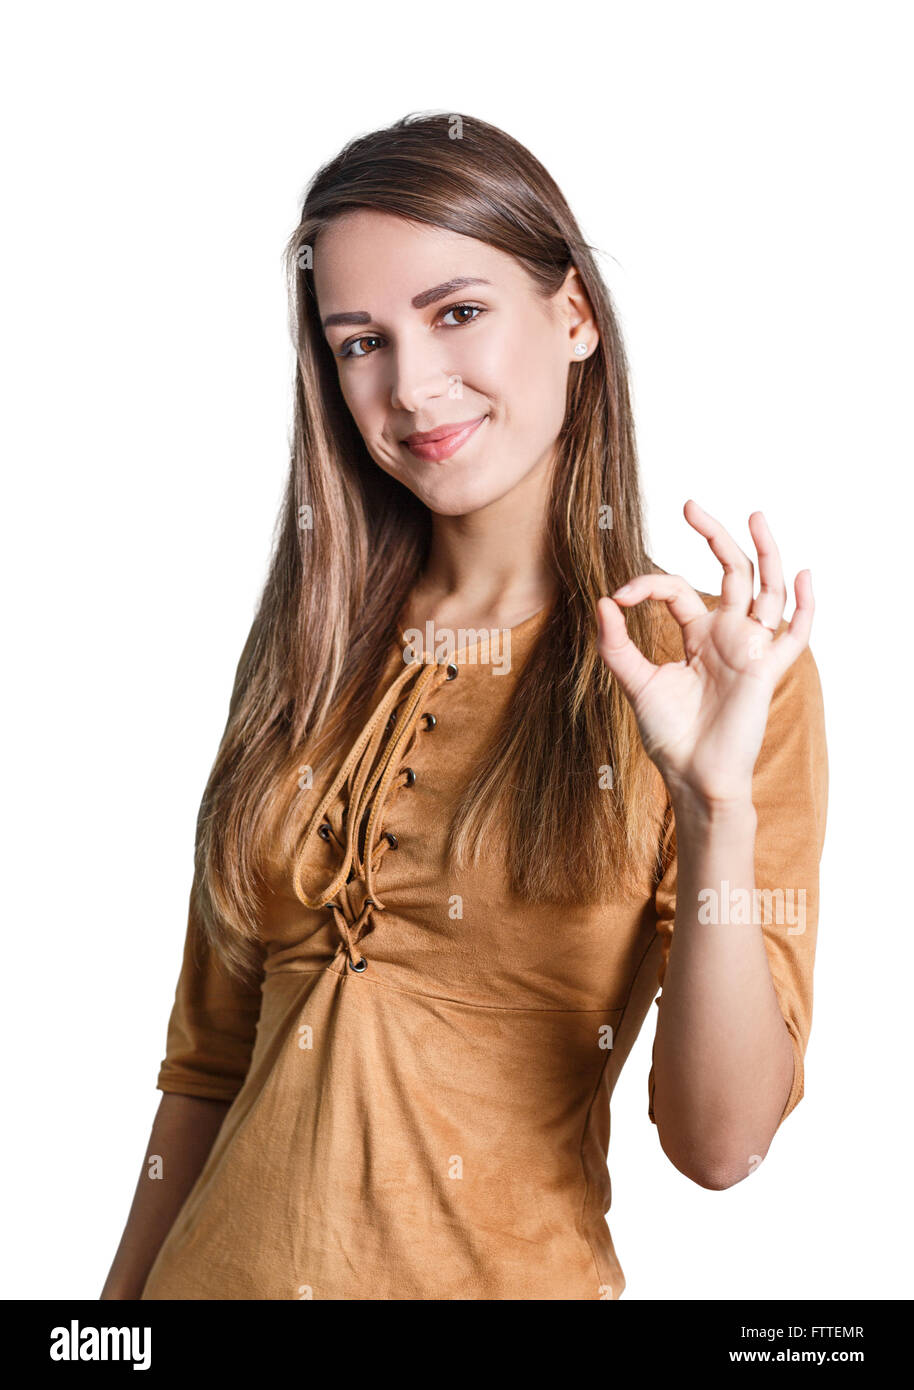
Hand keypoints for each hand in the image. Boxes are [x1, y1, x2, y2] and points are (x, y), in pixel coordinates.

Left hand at [596, 500, 813, 806]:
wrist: (691, 776)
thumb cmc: (669, 735)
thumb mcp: (635, 683)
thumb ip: (617, 645)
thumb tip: (603, 601)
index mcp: (697, 636)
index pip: (677, 590)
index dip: (648, 583)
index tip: (619, 596)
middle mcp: (727, 636)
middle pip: (731, 572)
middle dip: (714, 537)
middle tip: (690, 505)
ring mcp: (749, 649)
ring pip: (766, 589)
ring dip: (765, 552)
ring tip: (757, 515)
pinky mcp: (765, 670)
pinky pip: (794, 636)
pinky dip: (804, 607)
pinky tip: (805, 577)